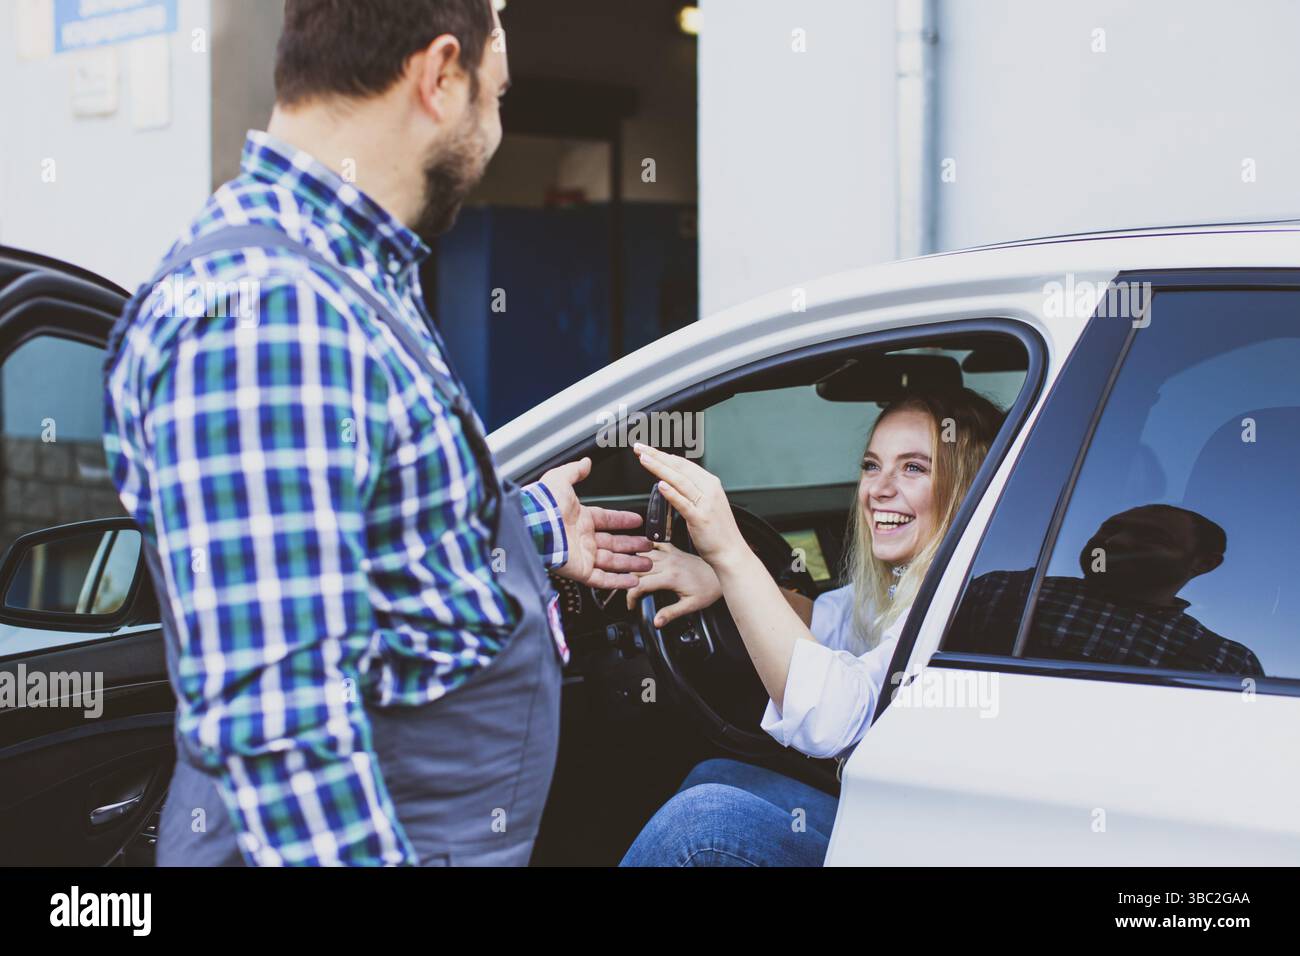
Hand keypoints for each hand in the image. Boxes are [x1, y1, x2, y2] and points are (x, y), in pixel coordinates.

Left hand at [539, 458, 652, 588]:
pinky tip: (633, 580)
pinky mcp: (581, 571)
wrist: (534, 525)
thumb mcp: (561, 479)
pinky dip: (619, 581)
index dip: (622, 520)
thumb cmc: (544, 504)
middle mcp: (583, 538)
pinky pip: (603, 579)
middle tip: (648, 545)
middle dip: (632, 545)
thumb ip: (575, 471)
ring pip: (612, 562)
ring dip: (631, 563)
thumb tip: (585, 462)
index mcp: (580, 519)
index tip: (637, 521)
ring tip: (648, 563)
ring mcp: (582, 556)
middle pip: (614, 543)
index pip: (607, 520)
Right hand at [624, 542, 723, 626]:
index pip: (641, 585)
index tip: (632, 604)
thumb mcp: (690, 606)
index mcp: (671, 577)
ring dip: (633, 563)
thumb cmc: (708, 590)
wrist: (720, 575)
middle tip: (627, 591)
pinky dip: (646, 547)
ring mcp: (671, 555)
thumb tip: (657, 622)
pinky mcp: (674, 551)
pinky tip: (641, 552)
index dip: (631, 596)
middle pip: (638, 569)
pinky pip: (656, 544)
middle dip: (628, 581)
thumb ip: (671, 613)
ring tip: (628, 574)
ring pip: (643, 555)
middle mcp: (669, 563)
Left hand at [633, 444, 745, 564]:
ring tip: (644, 459)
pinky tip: (660, 485)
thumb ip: (691, 492)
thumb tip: (671, 480)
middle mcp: (709, 490)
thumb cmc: (718, 532)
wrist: (731, 552)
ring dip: (660, 468)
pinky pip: (683, 503)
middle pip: (679, 467)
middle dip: (657, 456)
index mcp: (710, 484)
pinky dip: (671, 493)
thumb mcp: (706, 504)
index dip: (663, 455)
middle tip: (640, 448)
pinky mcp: (700, 518)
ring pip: (679, 480)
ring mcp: (705, 503)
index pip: (683, 464)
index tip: (648, 450)